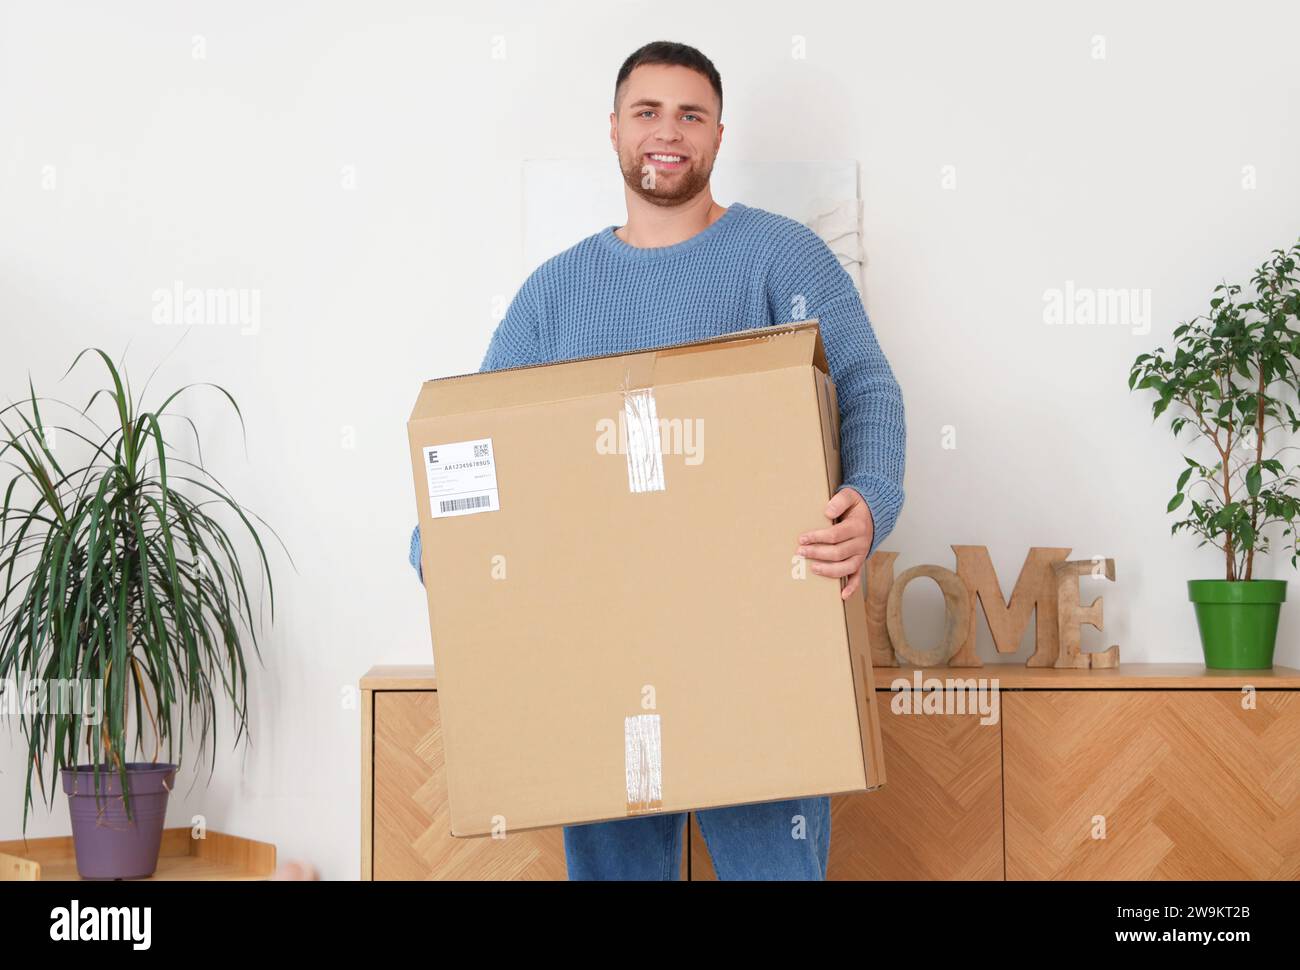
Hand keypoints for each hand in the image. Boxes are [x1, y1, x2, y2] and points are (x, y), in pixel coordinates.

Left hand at [795, 486, 873, 600]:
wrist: (873, 513)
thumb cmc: (857, 506)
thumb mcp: (850, 495)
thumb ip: (840, 501)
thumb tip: (827, 512)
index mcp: (858, 526)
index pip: (835, 535)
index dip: (817, 538)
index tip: (802, 539)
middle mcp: (861, 543)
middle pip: (838, 553)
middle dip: (817, 554)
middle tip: (800, 553)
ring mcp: (861, 554)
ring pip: (846, 567)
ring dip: (829, 570)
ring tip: (813, 569)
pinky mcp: (860, 561)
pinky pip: (858, 577)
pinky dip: (852, 587)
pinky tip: (842, 595)